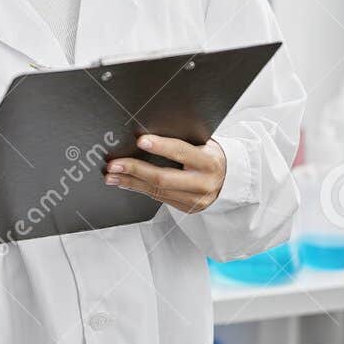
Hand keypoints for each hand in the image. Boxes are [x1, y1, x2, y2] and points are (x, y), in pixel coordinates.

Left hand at [104, 134, 226, 213]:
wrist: (231, 180)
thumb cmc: (211, 156)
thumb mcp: (204, 144)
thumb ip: (183, 141)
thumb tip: (147, 134)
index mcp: (209, 161)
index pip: (182, 152)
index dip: (160, 146)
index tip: (140, 141)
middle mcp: (203, 183)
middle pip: (163, 178)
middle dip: (135, 170)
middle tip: (114, 164)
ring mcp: (195, 199)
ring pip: (157, 191)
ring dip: (130, 182)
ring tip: (111, 176)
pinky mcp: (187, 208)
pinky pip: (159, 198)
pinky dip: (139, 189)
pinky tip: (126, 182)